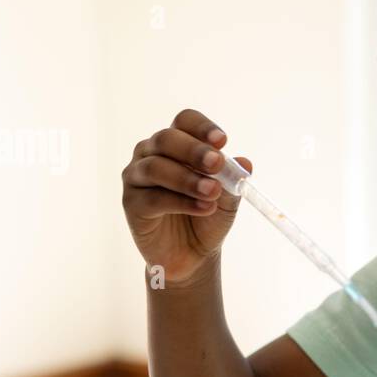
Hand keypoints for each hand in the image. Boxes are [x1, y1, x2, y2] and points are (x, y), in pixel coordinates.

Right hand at [122, 108, 247, 285]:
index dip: (202, 127)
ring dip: (188, 179)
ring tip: (213, 192)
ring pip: (156, 167)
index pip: (184, 122)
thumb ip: (233, 179)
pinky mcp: (131, 203)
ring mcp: (137, 177)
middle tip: (217, 164)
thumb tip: (245, 162)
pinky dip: (181, 202)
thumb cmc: (207, 216)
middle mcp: (151, 153)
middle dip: (194, 151)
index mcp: (176, 143)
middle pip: (166, 139)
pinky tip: (203, 208)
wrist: (193, 254)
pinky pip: (153, 198)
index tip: (223, 141)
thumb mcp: (227, 197)